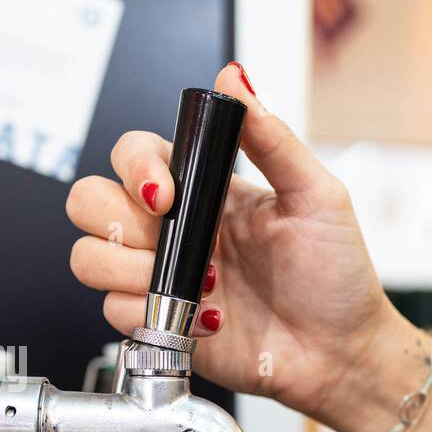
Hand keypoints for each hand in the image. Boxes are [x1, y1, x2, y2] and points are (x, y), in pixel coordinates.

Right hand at [66, 61, 402, 423]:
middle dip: (116, 218)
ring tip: (199, 285)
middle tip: (167, 241)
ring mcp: (165, 280)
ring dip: (130, 269)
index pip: (134, 156)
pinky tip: (207, 319)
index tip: (165, 194)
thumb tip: (236, 79)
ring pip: (89, 256)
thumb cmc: (337, 279)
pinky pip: (114, 312)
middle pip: (90, 200)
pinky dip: (152, 315)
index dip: (134, 169)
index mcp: (206, 193)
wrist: (342, 353)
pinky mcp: (162, 325)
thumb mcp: (317, 197)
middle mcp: (175, 232)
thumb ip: (273, 139)